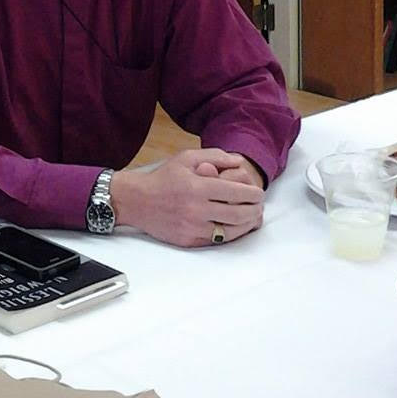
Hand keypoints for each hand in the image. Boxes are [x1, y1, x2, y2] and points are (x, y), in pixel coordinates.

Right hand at [111, 150, 263, 247]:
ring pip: (231, 232)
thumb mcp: (186, 158)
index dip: (253, 194)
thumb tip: (239, 161)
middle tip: (259, 207)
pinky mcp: (188, 241)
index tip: (259, 193)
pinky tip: (235, 227)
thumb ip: (215, 156)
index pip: (236, 193)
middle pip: (238, 215)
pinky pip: (216, 241)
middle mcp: (197, 210)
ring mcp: (192, 228)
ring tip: (252, 218)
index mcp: (198, 187)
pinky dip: (229, 235)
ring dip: (247, 226)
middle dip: (255, 211)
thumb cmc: (163, 178)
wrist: (137, 201)